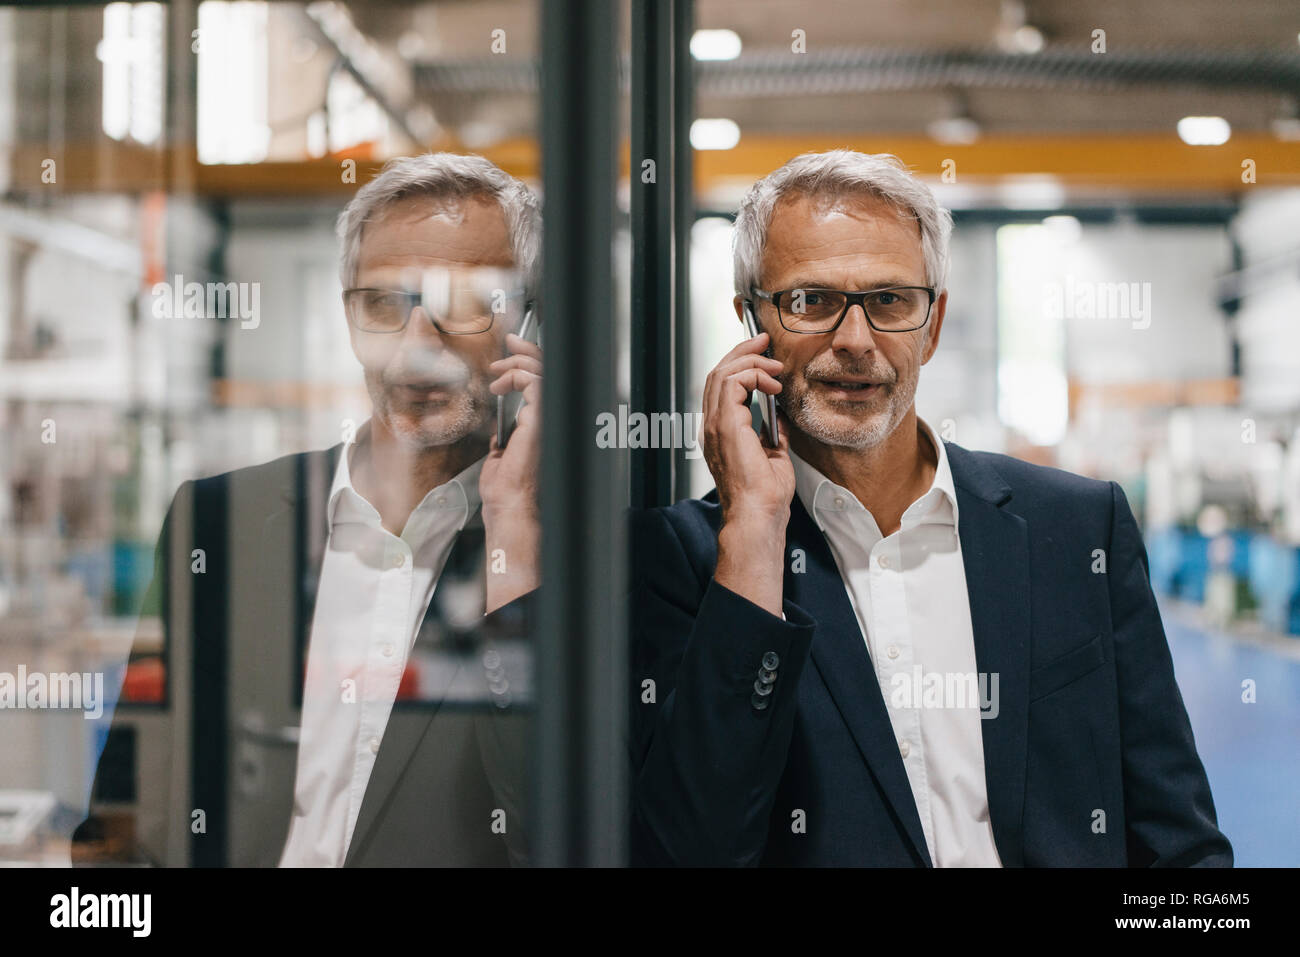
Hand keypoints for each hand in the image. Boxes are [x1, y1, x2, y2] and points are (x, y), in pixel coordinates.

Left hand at [480, 333, 541, 612]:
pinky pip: (534, 381)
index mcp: (545, 428)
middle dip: (526, 352)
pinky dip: (516, 376)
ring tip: (497, 371)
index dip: (529, 365)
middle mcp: (552, 420)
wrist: (511, 506)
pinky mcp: (542, 418)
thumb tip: (498, 433)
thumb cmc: (508, 491)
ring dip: (517, 363)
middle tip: (508, 345)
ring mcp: (550, 418)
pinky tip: (501, 385)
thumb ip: (505, 440)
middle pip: (549, 372)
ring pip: (543, 372)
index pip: (545, 386)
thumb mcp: (503, 457)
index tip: (508, 357)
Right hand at [700, 332, 793, 616]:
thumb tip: (780, 417)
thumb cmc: (764, 496)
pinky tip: (772, 385)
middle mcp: (712, 426)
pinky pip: (733, 383)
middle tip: (764, 340)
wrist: (758, 513)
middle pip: (718, 373)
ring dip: (751, 361)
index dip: (741, 365)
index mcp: (721, 433)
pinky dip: (754, 376)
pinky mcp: (725, 424)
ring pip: (722, 372)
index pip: (722, 387)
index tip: (764, 354)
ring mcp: (715, 424)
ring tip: (774, 366)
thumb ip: (772, 433)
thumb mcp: (773, 456)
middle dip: (743, 351)